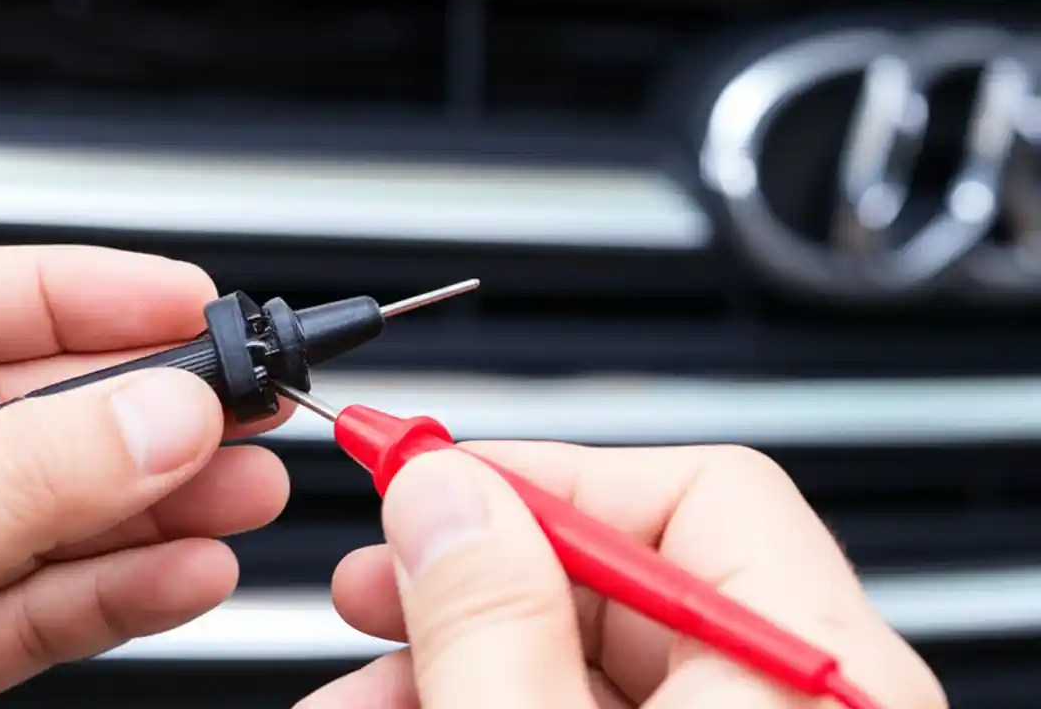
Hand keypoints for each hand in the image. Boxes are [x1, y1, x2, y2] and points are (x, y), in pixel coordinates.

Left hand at [0, 246, 291, 706]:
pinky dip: (132, 588)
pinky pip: (54, 601)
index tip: (176, 301)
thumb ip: (18, 487)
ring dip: (163, 499)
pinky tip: (190, 570)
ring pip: (56, 508)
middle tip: (237, 402)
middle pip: (22, 408)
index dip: (68, 292)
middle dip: (141, 406)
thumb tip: (156, 412)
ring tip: (242, 487)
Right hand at [300, 444, 946, 707]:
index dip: (541, 475)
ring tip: (351, 696)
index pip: (697, 490)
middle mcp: (801, 708)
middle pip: (625, 579)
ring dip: (449, 660)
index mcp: (810, 680)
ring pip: (583, 661)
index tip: (423, 481)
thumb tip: (443, 493)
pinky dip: (482, 707)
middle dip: (467, 579)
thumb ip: (490, 624)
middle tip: (368, 584)